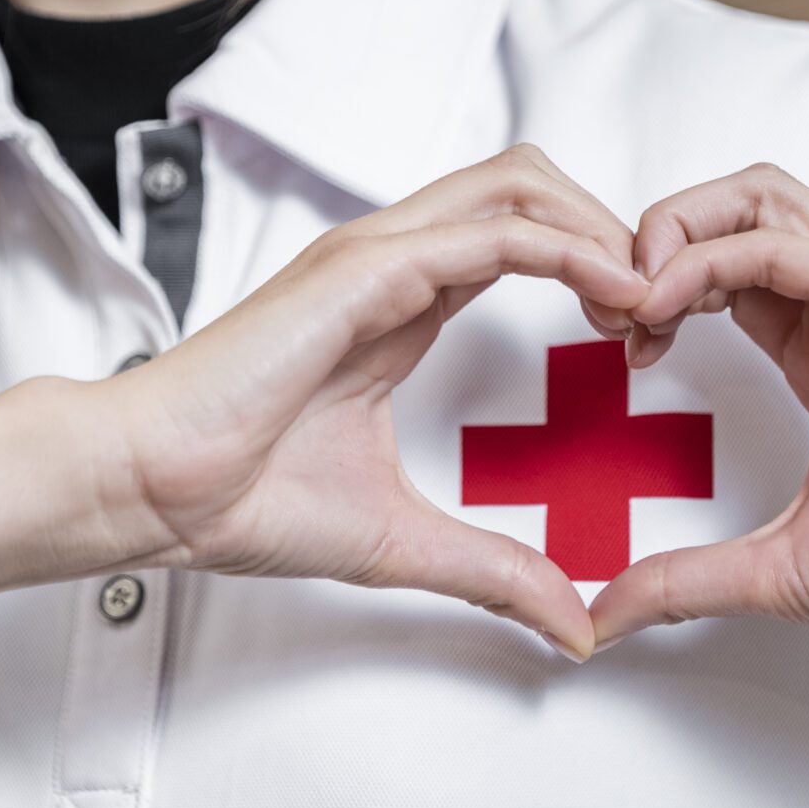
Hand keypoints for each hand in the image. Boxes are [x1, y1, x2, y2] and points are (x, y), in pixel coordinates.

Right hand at [100, 144, 649, 660]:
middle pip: (529, 184)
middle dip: (609, 227)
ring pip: (518, 186)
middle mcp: (392, 260)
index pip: (520, 234)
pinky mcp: (361, 271)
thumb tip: (572, 623)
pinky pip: (490, 233)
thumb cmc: (240, 498)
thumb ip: (493, 569)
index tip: (642, 335)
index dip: (594, 266)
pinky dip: (566, 250)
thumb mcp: (403, 538)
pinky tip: (614, 295)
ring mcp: (375, 256)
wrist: (150, 491)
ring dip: (600, 229)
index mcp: (399, 301)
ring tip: (649, 297)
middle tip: (659, 306)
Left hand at [590, 163, 808, 655]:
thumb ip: (686, 580)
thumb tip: (604, 615)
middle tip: (607, 308)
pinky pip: (785, 241)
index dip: (648, 288)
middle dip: (651, 237)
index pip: (715, 267)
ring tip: (632, 296)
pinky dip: (709, 257)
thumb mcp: (779, 569)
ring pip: (756, 198)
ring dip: (674, 229)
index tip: (617, 350)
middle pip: (730, 208)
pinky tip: (665, 305)